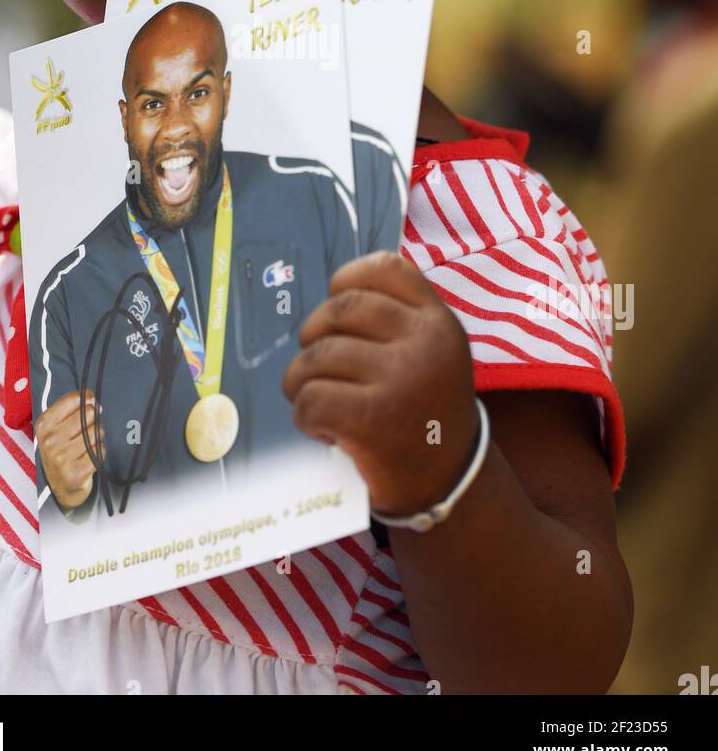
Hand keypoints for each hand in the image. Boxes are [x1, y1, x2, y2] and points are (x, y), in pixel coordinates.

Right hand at [35, 389, 104, 509]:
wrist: (60, 486)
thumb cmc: (61, 449)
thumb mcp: (57, 425)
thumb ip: (73, 408)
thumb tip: (93, 400)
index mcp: (44, 424)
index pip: (75, 399)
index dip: (87, 400)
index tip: (87, 405)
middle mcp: (50, 440)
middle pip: (89, 414)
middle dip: (93, 421)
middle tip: (85, 432)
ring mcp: (61, 458)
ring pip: (97, 432)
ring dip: (97, 438)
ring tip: (86, 446)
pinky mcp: (76, 473)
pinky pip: (100, 451)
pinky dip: (99, 453)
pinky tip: (87, 459)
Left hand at [282, 251, 478, 517]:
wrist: (449, 481)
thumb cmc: (424, 410)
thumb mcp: (431, 352)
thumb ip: (396, 318)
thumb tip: (331, 299)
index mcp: (439, 320)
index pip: (384, 269)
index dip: (347, 279)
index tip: (337, 306)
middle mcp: (425, 342)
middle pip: (340, 309)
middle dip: (313, 335)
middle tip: (316, 365)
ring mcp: (401, 378)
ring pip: (317, 356)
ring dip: (302, 381)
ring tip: (318, 401)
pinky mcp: (373, 418)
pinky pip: (311, 398)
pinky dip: (304, 415)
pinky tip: (323, 428)